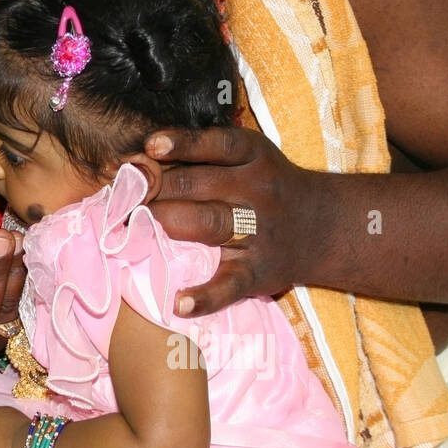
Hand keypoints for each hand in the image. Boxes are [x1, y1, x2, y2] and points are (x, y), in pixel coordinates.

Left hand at [146, 127, 321, 316]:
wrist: (326, 228)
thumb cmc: (264, 186)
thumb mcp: (247, 158)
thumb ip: (201, 157)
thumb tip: (137, 160)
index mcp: (253, 156)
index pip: (216, 145)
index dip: (182, 145)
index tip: (151, 147)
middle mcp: (258, 190)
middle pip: (198, 185)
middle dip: (155, 189)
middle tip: (120, 195)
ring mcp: (259, 232)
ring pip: (208, 224)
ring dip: (166, 224)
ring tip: (131, 228)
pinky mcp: (259, 272)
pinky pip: (230, 285)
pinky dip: (205, 296)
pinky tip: (179, 302)